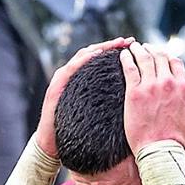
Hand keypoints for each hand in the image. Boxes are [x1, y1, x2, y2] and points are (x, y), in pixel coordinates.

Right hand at [35, 37, 132, 158]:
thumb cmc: (74, 130)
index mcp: (82, 79)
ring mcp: (62, 79)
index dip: (115, 50)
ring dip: (99, 48)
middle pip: (92, 53)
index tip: (132, 45)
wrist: (52, 143)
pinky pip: (70, 70)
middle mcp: (71, 74)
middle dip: (110, 45)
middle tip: (127, 40)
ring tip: (114, 44)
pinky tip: (94, 55)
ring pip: (81, 56)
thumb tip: (129, 97)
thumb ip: (106, 100)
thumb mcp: (95, 112)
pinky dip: (82, 60)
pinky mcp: (56, 87)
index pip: (100, 58)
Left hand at [120, 42, 184, 154]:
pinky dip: (126, 58)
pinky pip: (129, 69)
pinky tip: (123, 55)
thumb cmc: (179, 138)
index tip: (160, 55)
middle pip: (159, 57)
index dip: (167, 56)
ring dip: (138, 50)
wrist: (161, 151)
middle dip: (152, 49)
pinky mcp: (134, 93)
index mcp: (183, 86)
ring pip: (144, 59)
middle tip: (144, 47)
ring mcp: (150, 87)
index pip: (175, 62)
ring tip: (133, 47)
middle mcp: (167, 82)